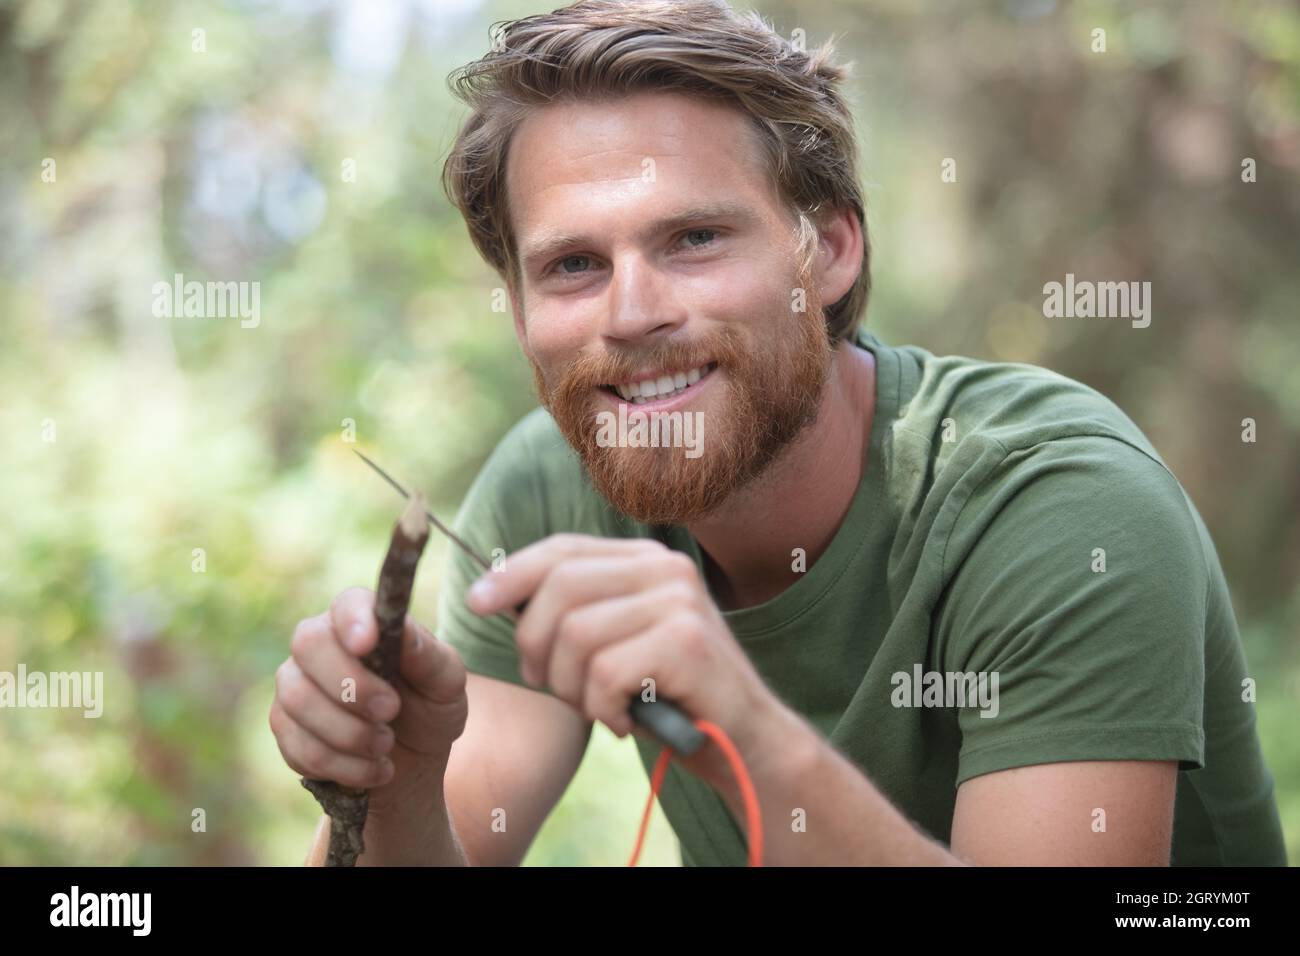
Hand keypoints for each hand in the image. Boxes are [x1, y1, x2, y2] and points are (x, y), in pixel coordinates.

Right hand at [270, 586, 468, 812]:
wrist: (412, 763)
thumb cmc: (430, 709)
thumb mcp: (446, 685)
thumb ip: (429, 656)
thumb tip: (403, 630)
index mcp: (364, 621)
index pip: (347, 604)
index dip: (352, 621)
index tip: (367, 645)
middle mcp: (320, 644)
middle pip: (308, 644)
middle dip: (351, 685)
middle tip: (391, 710)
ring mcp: (295, 684)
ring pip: (297, 699)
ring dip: (349, 732)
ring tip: (386, 746)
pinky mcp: (285, 728)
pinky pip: (298, 745)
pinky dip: (343, 765)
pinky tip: (374, 769)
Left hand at [465, 534, 789, 792]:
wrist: (745, 742)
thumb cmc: (668, 695)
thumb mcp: (616, 642)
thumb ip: (575, 611)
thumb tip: (494, 595)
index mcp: (646, 560)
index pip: (563, 550)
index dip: (512, 574)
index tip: (476, 602)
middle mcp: (666, 568)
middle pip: (560, 590)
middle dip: (536, 646)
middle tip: (553, 686)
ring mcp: (679, 602)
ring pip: (576, 635)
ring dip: (572, 687)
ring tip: (599, 706)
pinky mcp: (686, 643)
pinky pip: (604, 674)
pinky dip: (601, 709)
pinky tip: (625, 721)